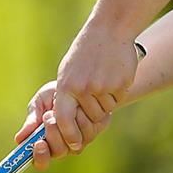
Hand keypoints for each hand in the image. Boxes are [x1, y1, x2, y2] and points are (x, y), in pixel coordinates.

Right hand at [14, 81, 107, 169]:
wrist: (77, 83)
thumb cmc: (54, 95)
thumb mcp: (39, 103)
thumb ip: (31, 121)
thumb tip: (19, 139)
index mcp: (45, 143)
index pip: (41, 161)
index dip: (40, 157)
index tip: (38, 143)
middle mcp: (63, 146)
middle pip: (58, 153)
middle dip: (53, 135)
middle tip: (49, 118)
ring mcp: (79, 141)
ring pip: (74, 146)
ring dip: (66, 126)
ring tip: (60, 109)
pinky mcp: (94, 132)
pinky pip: (88, 133)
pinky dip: (80, 119)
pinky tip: (76, 107)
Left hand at [48, 20, 139, 151]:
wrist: (109, 30)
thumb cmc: (84, 53)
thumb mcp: (67, 72)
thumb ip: (62, 97)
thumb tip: (52, 125)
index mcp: (66, 86)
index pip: (64, 121)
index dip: (68, 135)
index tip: (74, 142)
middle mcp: (83, 88)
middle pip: (90, 118)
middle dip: (93, 114)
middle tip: (93, 100)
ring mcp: (103, 87)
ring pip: (105, 111)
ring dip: (105, 102)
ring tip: (102, 80)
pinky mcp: (120, 84)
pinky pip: (118, 100)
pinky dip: (116, 93)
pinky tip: (113, 76)